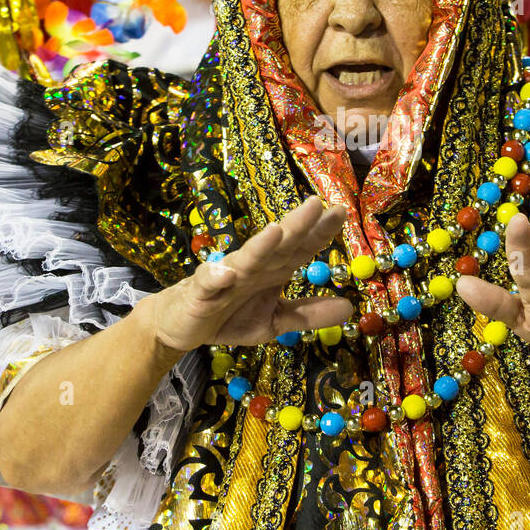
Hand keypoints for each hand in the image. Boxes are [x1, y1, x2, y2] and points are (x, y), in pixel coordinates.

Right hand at [142, 196, 352, 359]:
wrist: (180, 325)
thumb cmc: (228, 316)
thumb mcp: (274, 321)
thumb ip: (308, 314)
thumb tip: (349, 308)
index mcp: (272, 271)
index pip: (301, 248)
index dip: (320, 232)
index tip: (341, 212)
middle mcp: (252, 267)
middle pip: (278, 245)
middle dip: (297, 226)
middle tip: (317, 204)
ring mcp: (226, 277)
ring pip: (246, 259)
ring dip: (260, 245)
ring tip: (277, 230)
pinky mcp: (201, 292)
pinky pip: (208, 283)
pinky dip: (215, 276)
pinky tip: (226, 272)